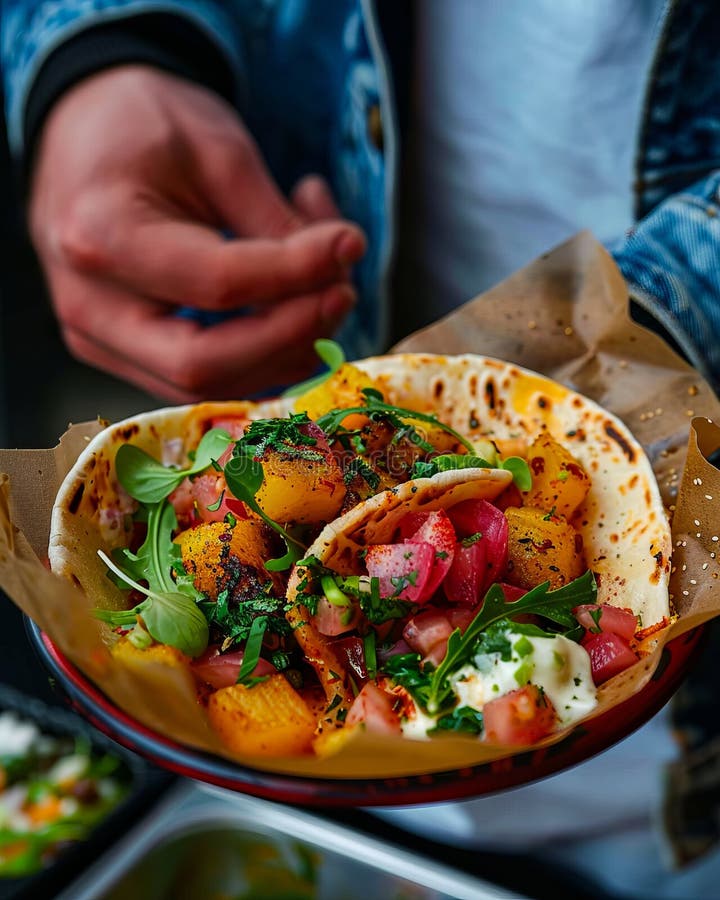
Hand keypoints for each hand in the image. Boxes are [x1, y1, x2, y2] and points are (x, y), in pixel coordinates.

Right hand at [29, 65, 365, 400]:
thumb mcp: (217, 149)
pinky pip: (208, 376)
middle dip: (291, 336)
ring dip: (285, 345)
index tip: (350, 243)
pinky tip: (288, 296)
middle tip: (343, 289)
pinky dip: (262, 347)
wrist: (85, 132)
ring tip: (318, 274)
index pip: (217, 285)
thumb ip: (273, 221)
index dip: (296, 274)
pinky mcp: (124, 354)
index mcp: (102, 235)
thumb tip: (339, 269)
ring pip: (212, 384)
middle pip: (205, 365)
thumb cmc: (145, 125)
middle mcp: (90, 306)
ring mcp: (101, 340)